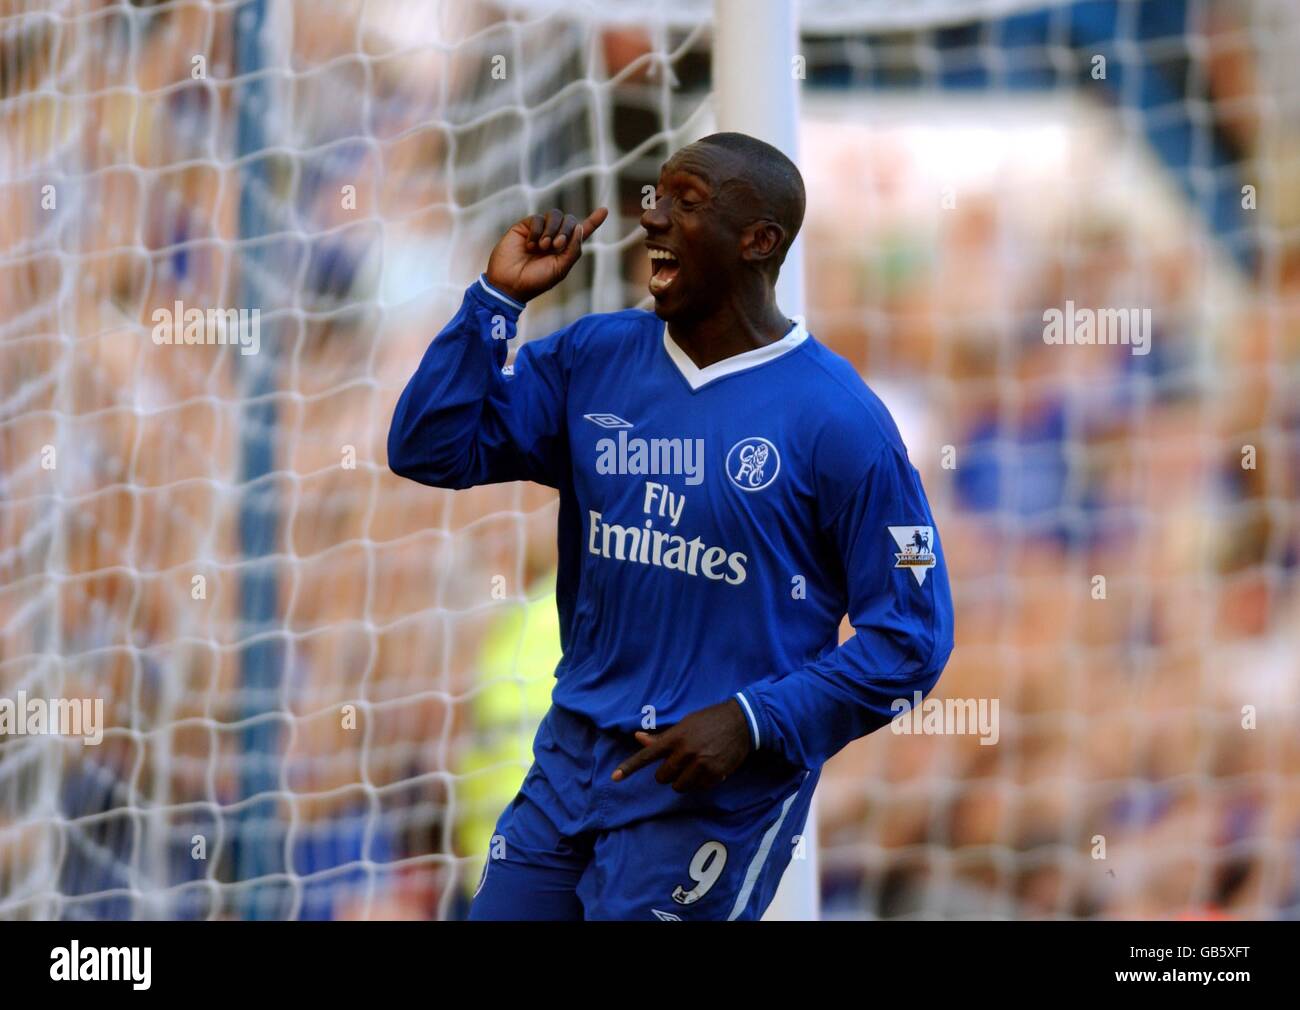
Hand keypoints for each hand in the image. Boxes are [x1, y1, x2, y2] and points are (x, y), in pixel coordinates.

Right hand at [485, 206, 608, 304]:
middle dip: (567, 230)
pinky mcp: (525, 227)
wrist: (509, 283)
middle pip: (570, 221)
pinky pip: (538, 219)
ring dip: (552, 230)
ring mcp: (540, 231)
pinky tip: (529, 245)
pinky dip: (537, 231)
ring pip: (555, 215)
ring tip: (542, 247)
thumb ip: (573, 250)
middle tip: (556, 245)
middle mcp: (554, 237)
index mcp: (565, 249)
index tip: (605, 210)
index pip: (582, 231)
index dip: (594, 220)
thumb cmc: (535, 281)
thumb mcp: (560, 269)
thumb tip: (580, 227)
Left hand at [611, 698, 752, 792]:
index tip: (615, 777)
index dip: (630, 767)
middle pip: (663, 777)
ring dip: (683, 780)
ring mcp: (701, 765)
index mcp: (676, 737)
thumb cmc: (708, 721)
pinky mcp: (715, 775)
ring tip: (694, 766)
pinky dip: (699, 783)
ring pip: (679, 786)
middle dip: (668, 773)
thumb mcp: (684, 724)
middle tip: (680, 763)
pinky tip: (708, 769)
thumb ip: (662, 737)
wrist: (741, 722)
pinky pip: (698, 788)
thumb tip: (638, 737)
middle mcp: (686, 752)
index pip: (648, 755)